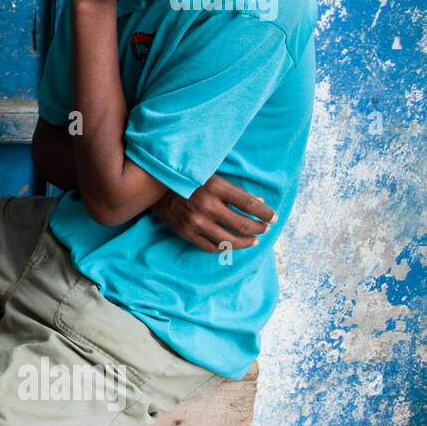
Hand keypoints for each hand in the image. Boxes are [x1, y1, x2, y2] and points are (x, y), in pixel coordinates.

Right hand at [150, 174, 277, 252]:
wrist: (153, 187)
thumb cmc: (188, 179)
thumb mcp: (212, 176)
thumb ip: (235, 190)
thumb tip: (259, 203)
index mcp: (215, 188)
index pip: (250, 204)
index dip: (266, 213)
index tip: (273, 217)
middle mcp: (206, 206)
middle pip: (242, 225)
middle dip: (259, 228)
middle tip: (265, 228)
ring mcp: (196, 222)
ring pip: (229, 240)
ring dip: (246, 242)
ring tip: (254, 240)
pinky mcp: (186, 233)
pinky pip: (210, 247)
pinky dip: (224, 248)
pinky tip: (231, 246)